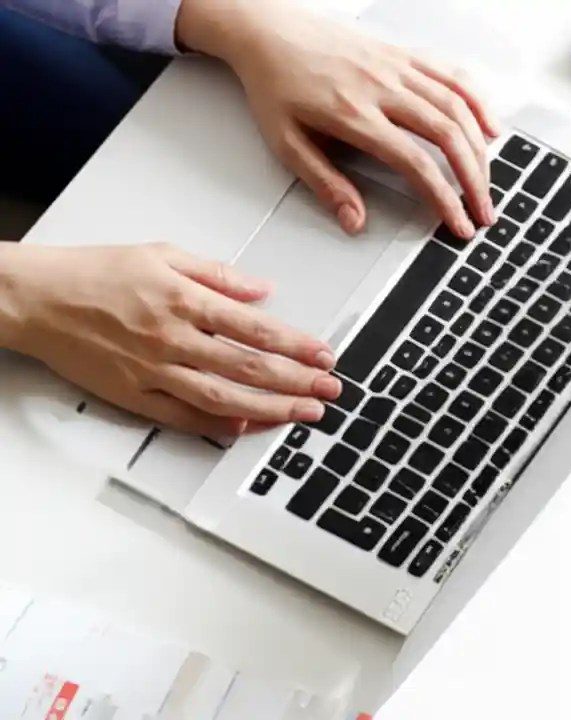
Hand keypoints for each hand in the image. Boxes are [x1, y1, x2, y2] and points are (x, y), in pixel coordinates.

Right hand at [0, 243, 340, 436]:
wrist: (35, 298)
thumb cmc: (95, 273)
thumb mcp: (163, 254)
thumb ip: (219, 275)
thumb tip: (263, 291)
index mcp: (183, 299)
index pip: (256, 328)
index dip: (297, 344)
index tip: (325, 354)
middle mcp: (172, 337)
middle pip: (248, 366)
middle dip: (298, 380)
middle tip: (331, 390)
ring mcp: (152, 370)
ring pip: (223, 396)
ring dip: (270, 408)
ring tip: (303, 412)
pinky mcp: (132, 394)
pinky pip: (182, 416)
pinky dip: (216, 423)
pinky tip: (246, 427)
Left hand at [176, 0, 501, 238]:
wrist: (269, 33)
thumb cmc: (276, 84)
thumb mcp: (286, 142)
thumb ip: (324, 183)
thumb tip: (354, 219)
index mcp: (353, 113)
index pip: (414, 162)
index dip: (443, 198)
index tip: (457, 223)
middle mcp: (382, 87)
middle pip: (447, 135)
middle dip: (474, 179)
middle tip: (483, 211)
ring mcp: (397, 67)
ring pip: (457, 106)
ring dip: (481, 149)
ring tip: (488, 180)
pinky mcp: (403, 55)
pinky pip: (453, 75)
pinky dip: (478, 102)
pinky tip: (490, 127)